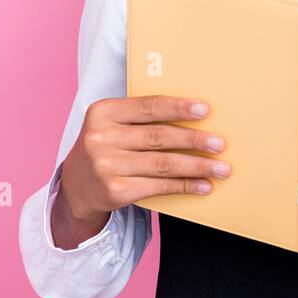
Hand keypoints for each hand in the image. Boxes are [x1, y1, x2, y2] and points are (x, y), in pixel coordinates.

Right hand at [57, 95, 231, 220]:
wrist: (76, 186)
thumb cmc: (106, 147)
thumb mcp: (112, 124)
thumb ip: (141, 118)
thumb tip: (194, 118)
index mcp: (102, 112)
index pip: (147, 106)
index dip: (178, 108)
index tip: (204, 110)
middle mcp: (101, 138)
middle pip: (158, 137)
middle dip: (194, 140)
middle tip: (220, 143)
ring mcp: (106, 166)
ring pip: (163, 164)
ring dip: (197, 166)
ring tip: (221, 168)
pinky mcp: (115, 191)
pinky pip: (158, 186)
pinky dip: (185, 186)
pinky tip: (203, 185)